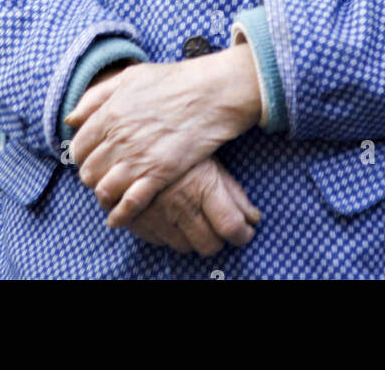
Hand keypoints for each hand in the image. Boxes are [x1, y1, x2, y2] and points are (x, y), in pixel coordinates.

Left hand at [65, 44, 262, 227]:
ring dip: (104, 196)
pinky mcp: (158, 174)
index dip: (80, 156)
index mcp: (109, 113)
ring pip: (104, 189)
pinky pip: (129, 203)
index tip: (88, 159)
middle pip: (88, 171)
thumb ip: (96, 96)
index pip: (79, 146)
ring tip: (110, 196)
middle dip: (91, 177)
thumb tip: (71, 118)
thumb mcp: (130, 76)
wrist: (211, 93)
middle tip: (101, 177)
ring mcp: (137, 158)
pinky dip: (120, 214)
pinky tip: (118, 218)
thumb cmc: (174, 81)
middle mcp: (118, 138)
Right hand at [127, 155, 260, 256]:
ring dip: (192, 238)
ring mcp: (157, 215)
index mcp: (202, 186)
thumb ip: (233, 193)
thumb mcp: (210, 161)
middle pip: (210, 245)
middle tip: (218, 226)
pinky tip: (170, 216)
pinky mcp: (137, 220)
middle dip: (218, 239)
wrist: (130, 138)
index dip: (243, 234)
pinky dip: (168, 235)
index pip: (231, 226)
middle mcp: (180, 204)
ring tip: (192, 217)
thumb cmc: (178, 146)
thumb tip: (254, 219)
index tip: (245, 232)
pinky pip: (160, 242)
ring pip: (185, 247)